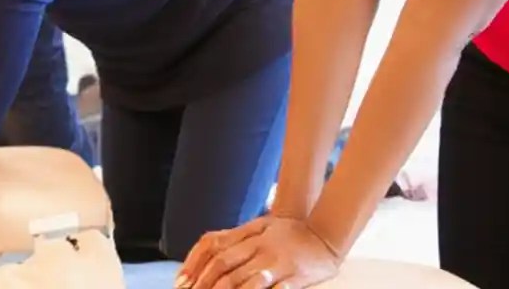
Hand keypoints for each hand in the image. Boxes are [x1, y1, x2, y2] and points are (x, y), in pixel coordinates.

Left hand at [178, 216, 341, 288]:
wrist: (325, 234)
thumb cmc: (289, 232)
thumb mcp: (261, 226)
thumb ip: (234, 237)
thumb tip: (206, 249)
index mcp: (251, 236)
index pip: (216, 251)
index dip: (197, 268)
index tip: (183, 284)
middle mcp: (261, 249)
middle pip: (227, 268)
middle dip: (206, 286)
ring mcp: (278, 264)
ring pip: (247, 281)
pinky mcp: (295, 278)